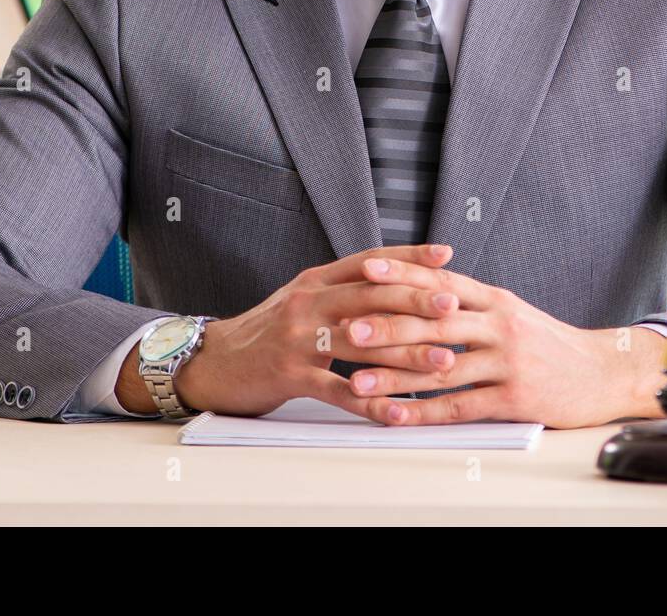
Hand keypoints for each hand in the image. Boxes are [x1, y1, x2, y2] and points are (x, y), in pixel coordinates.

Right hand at [165, 243, 464, 416]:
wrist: (212, 362)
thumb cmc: (268, 332)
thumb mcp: (303, 299)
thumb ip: (342, 289)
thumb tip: (393, 280)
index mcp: (316, 279)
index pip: (370, 260)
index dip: (409, 256)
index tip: (446, 254)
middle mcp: (308, 301)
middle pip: (370, 294)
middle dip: (417, 299)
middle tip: (454, 304)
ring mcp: (297, 338)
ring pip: (362, 342)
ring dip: (407, 353)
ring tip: (443, 361)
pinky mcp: (288, 375)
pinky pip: (337, 390)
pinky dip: (372, 403)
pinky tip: (398, 412)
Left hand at [336, 256, 666, 428]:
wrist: (604, 373)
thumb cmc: (550, 344)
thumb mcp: (513, 312)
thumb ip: (471, 303)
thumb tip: (421, 289)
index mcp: (496, 299)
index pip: (442, 280)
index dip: (404, 273)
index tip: (366, 268)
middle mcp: (501, 324)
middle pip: (436, 321)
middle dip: (387, 324)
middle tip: (346, 327)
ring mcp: (509, 361)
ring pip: (441, 366)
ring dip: (394, 375)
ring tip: (356, 379)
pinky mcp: (515, 398)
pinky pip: (461, 405)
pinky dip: (424, 412)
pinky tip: (396, 415)